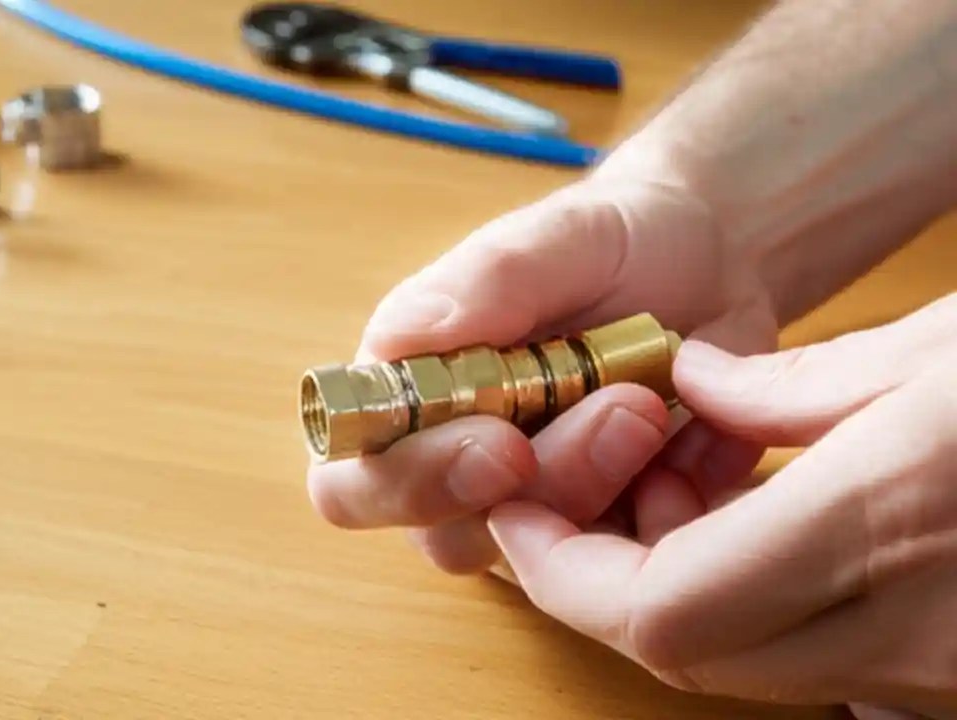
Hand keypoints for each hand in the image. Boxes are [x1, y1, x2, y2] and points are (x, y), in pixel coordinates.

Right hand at [307, 170, 781, 573]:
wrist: (714, 262)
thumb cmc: (613, 242)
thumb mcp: (561, 238)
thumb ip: (485, 282)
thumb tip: (399, 342)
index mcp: (403, 400)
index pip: (352, 483)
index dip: (412, 481)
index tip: (503, 439)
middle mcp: (453, 467)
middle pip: (449, 538)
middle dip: (543, 484)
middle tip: (624, 410)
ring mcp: (530, 509)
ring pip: (543, 556)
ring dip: (609, 488)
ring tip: (659, 401)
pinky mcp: (607, 532)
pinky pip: (633, 558)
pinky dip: (674, 501)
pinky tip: (703, 431)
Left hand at [489, 294, 956, 717]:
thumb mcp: (942, 349)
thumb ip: (793, 381)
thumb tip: (696, 381)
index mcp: (884, 523)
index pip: (658, 605)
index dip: (562, 569)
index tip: (516, 506)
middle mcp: (905, 632)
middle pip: (678, 649)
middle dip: (594, 577)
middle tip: (569, 493)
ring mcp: (929, 671)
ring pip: (734, 663)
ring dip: (667, 585)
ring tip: (668, 481)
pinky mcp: (945, 679)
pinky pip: (802, 662)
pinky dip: (741, 602)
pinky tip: (745, 519)